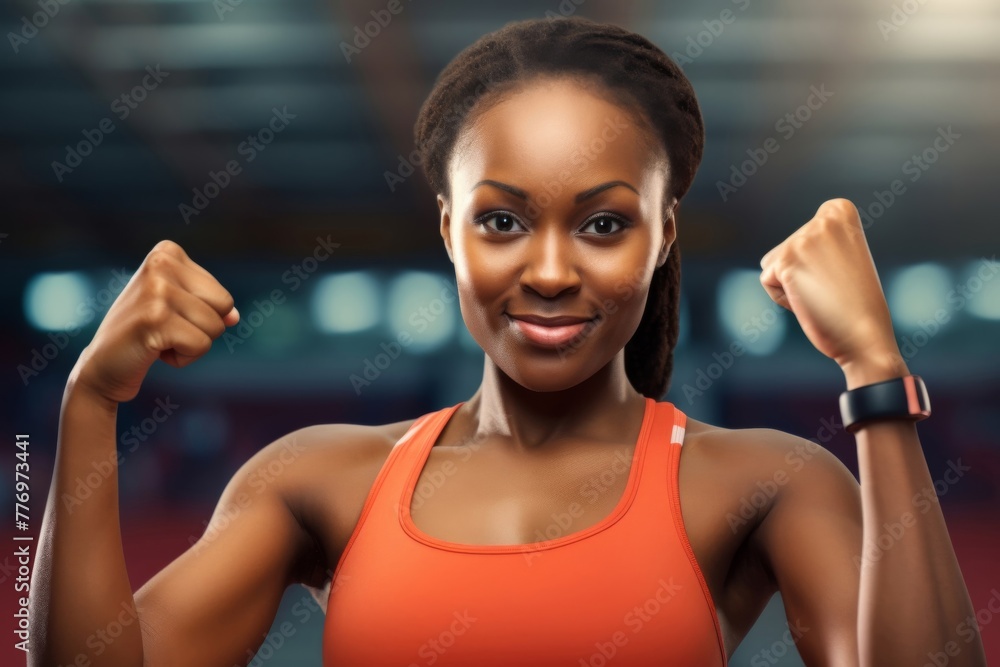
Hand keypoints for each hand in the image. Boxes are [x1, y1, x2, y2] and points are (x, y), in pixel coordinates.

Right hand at [73, 240, 238, 403]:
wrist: (102, 366)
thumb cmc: (145, 334)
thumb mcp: (180, 308)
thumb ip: (211, 305)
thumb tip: (235, 318)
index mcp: (167, 252)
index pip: (222, 296)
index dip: (202, 316)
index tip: (167, 316)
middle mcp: (160, 263)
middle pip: (224, 307)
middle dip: (202, 328)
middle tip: (165, 329)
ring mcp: (157, 290)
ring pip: (215, 327)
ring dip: (191, 344)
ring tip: (158, 339)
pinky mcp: (155, 317)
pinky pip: (201, 345)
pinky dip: (183, 358)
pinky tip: (153, 351)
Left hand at [758, 199, 901, 372]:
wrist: (866, 336)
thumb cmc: (857, 302)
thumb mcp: (844, 255)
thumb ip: (820, 240)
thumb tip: (793, 246)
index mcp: (840, 210)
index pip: (804, 231)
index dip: (814, 260)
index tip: (841, 271)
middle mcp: (822, 220)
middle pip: (785, 247)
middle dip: (800, 272)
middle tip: (831, 289)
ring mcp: (802, 239)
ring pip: (772, 263)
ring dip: (788, 284)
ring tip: (820, 295)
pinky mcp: (785, 262)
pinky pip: (767, 280)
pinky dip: (781, 298)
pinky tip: (808, 302)